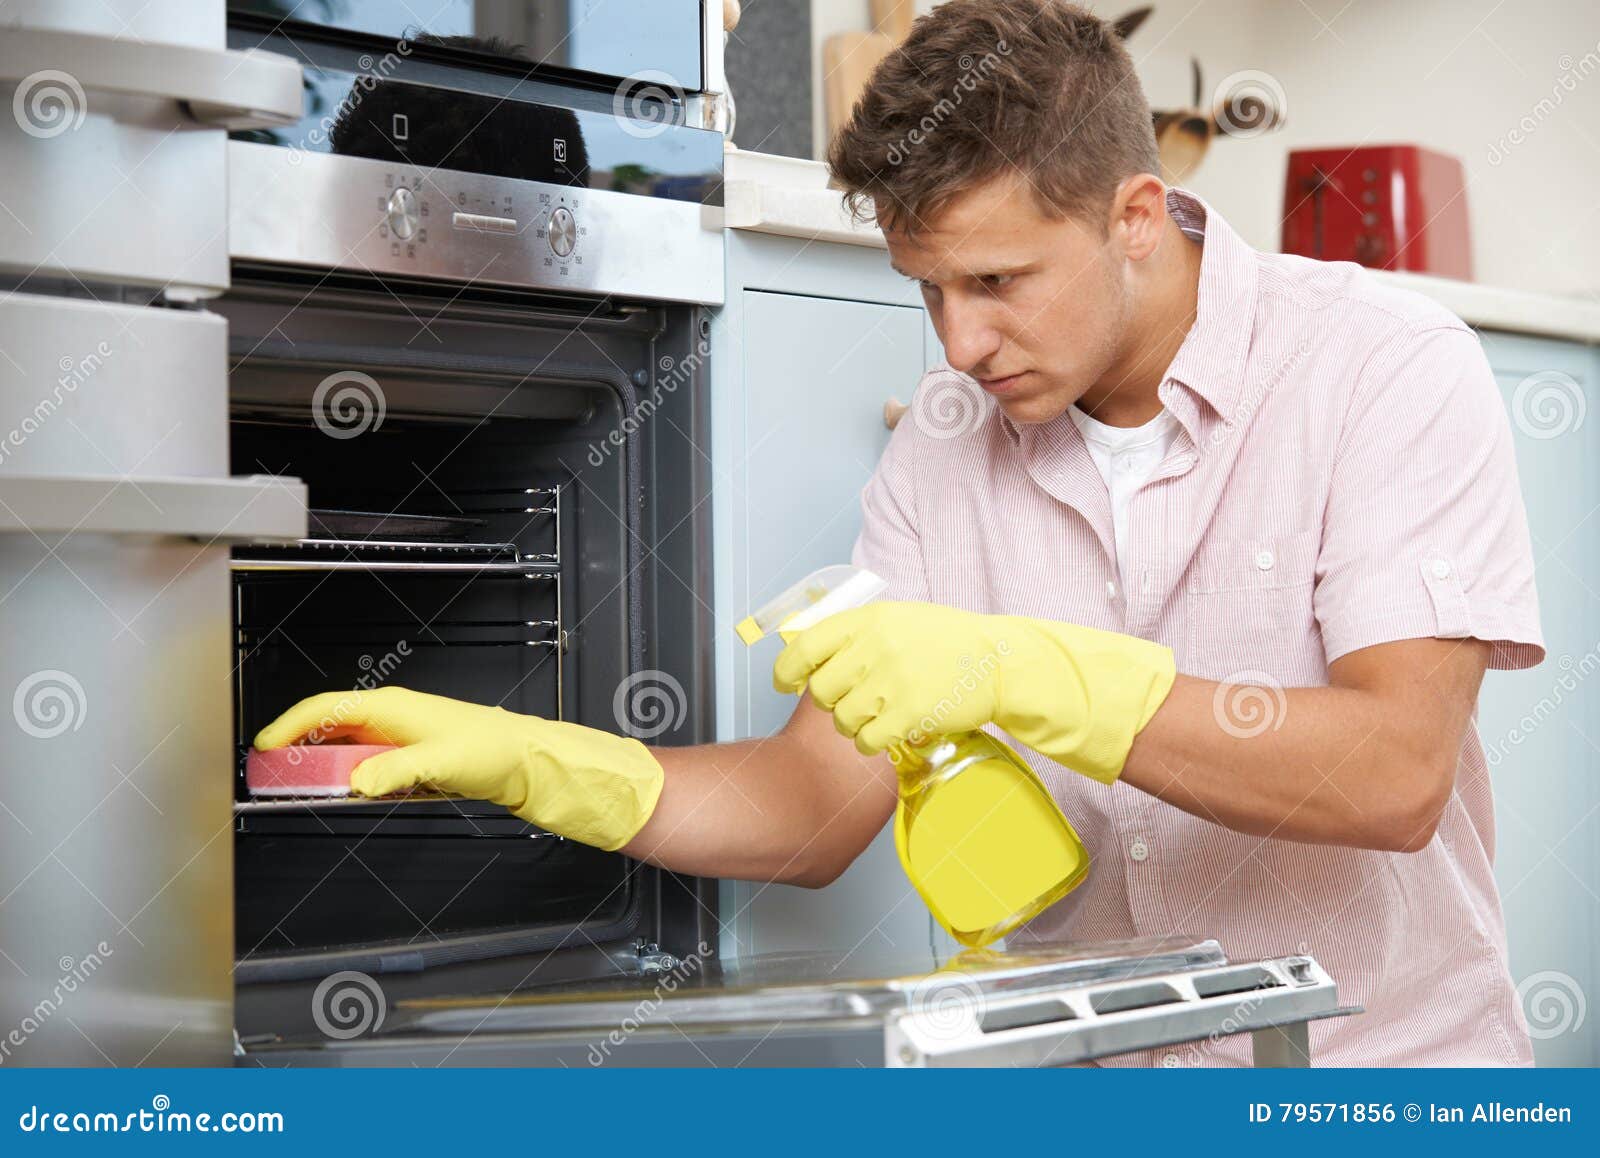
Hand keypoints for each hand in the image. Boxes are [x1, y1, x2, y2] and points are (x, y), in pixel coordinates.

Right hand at [252, 686, 662, 850]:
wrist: (525, 759)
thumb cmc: (490, 750)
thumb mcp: (440, 762)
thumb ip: (396, 771)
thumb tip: (358, 782)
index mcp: (391, 707)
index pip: (324, 708)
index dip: (289, 726)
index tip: (262, 748)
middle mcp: (389, 717)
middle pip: (328, 728)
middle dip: (297, 749)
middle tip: (272, 776)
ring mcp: (397, 736)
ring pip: (345, 748)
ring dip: (323, 767)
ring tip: (301, 789)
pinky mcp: (407, 756)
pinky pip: (365, 765)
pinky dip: (349, 778)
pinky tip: (350, 794)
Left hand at [771, 601, 1175, 782]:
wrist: (999, 662)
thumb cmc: (947, 641)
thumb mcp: (899, 618)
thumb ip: (856, 633)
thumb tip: (806, 651)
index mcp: (869, 620)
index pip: (805, 646)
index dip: (787, 670)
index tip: (785, 683)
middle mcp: (875, 647)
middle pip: (821, 691)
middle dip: (830, 703)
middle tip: (851, 703)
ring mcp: (892, 681)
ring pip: (842, 720)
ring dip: (853, 726)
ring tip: (877, 717)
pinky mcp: (909, 714)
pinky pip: (867, 741)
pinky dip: (871, 743)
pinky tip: (887, 734)